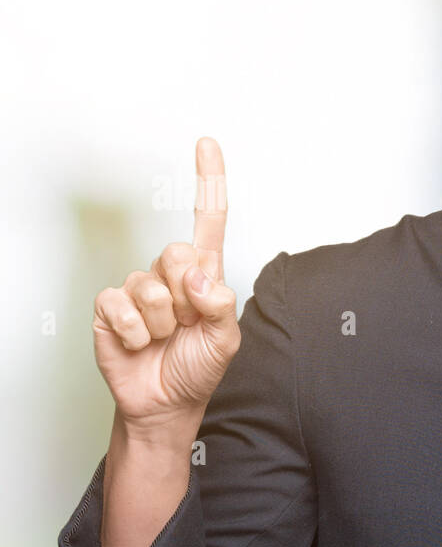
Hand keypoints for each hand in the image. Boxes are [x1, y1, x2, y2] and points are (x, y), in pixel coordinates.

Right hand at [93, 137, 240, 432]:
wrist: (165, 403)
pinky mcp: (110, 307)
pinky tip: (139, 344)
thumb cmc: (197, 367)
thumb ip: (221, 304)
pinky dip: (136, 333)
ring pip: (151, 287)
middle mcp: (170, 275)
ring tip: (164, 339)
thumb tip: (198, 275)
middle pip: (177, 253)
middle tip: (186, 324)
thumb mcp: (225, 339)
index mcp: (204, 275)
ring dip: (162, 323)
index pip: (208, 221)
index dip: (207, 182)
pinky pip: (122, 306)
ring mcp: (138, 289)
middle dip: (186, 296)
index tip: (206, 143)